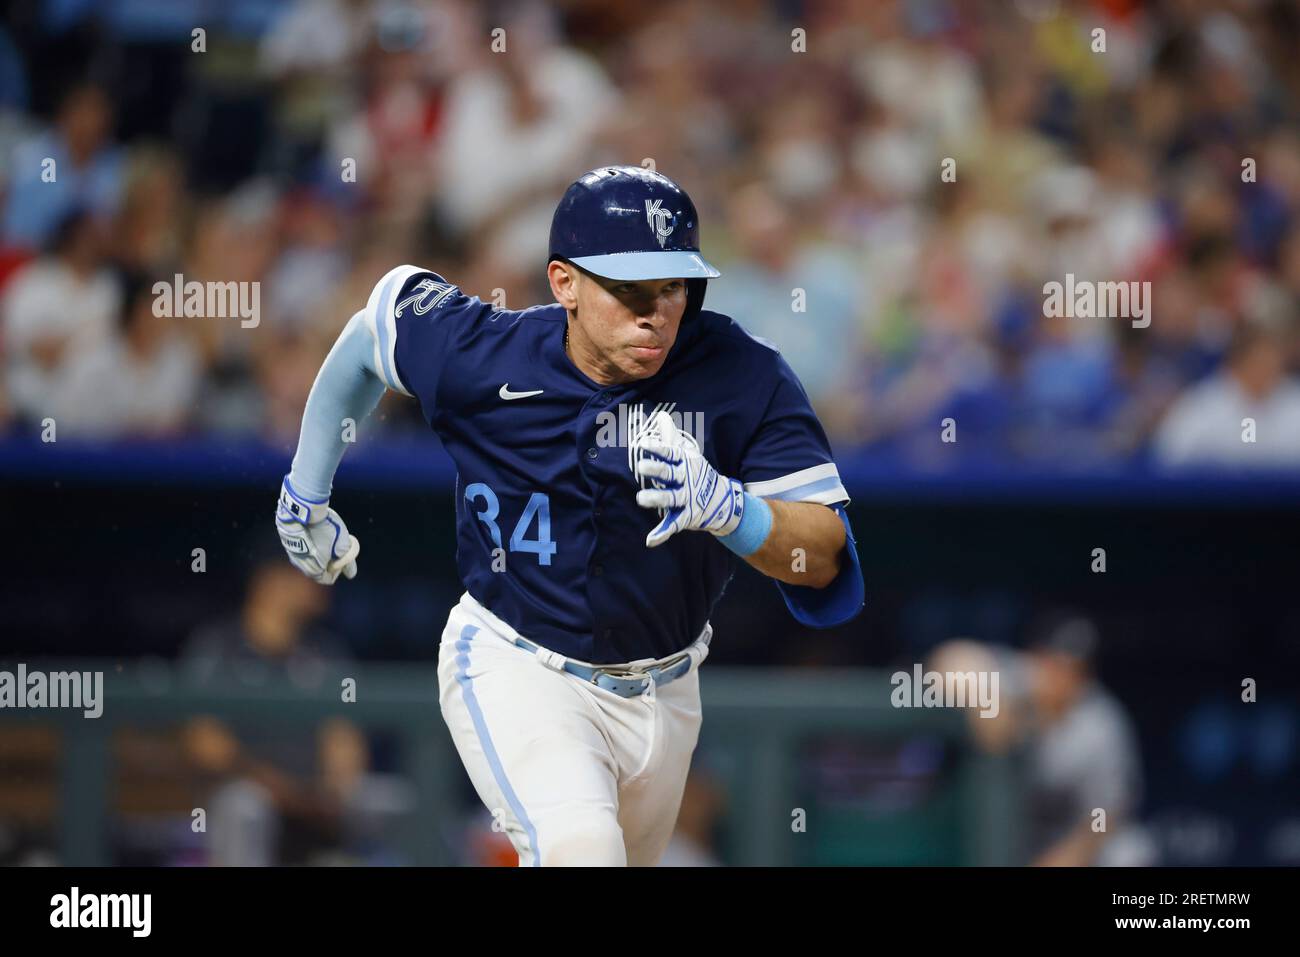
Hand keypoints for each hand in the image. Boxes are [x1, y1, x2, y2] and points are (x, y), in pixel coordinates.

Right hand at [275, 476, 359, 583]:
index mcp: (314, 570)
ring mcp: (292, 553)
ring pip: (308, 558)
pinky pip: (300, 547)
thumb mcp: (343, 546)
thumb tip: (351, 574)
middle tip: (335, 545)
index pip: (328, 579)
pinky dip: (308, 543)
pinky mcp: (287, 541)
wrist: (302, 511)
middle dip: (328, 560)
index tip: (341, 556)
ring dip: (318, 551)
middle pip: (318, 569)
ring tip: (325, 536)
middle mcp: (300, 565)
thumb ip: (348, 562)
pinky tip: (314, 531)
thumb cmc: (325, 530)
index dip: (337, 569)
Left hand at [631, 410, 744, 546]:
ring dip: (656, 499)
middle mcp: (686, 479)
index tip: (643, 443)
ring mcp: (687, 499)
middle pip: (669, 474)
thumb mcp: (687, 454)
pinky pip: (673, 525)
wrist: (723, 499)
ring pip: (669, 498)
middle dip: (656, 470)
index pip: (670, 453)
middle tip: (640, 467)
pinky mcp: (687, 517)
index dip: (658, 448)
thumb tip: (660, 415)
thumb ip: (671, 437)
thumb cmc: (698, 472)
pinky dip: (662, 533)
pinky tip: (650, 540)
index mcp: (685, 462)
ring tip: (640, 499)